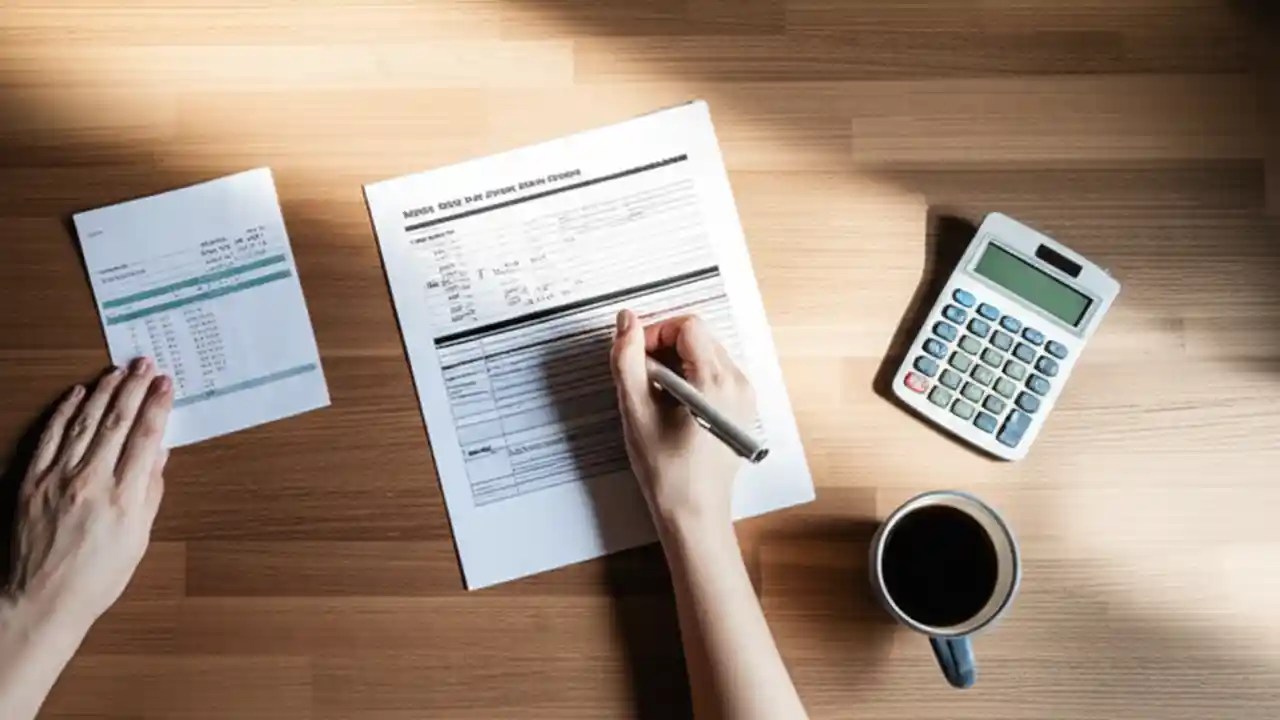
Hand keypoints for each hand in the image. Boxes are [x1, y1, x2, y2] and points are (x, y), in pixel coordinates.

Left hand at [5, 359, 172, 627]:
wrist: (42, 601)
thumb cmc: (97, 577)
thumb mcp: (138, 538)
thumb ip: (150, 492)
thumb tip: (157, 452)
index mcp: (123, 499)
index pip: (144, 438)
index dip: (156, 406)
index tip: (165, 383)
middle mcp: (90, 482)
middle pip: (116, 423)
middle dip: (133, 388)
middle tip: (144, 364)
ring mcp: (57, 479)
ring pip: (83, 423)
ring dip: (102, 392)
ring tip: (117, 371)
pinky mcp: (30, 482)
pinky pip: (49, 437)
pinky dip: (64, 412)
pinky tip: (76, 393)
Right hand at [609, 310, 755, 534]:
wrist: (694, 513)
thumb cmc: (666, 471)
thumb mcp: (636, 412)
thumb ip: (628, 360)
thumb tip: (627, 322)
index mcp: (716, 382)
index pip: (688, 325)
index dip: (656, 332)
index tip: (637, 355)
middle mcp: (738, 384)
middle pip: (699, 336)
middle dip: (664, 346)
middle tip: (641, 377)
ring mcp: (744, 396)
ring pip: (706, 353)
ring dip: (676, 361)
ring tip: (655, 395)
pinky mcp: (741, 408)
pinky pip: (715, 373)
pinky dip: (690, 377)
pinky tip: (672, 405)